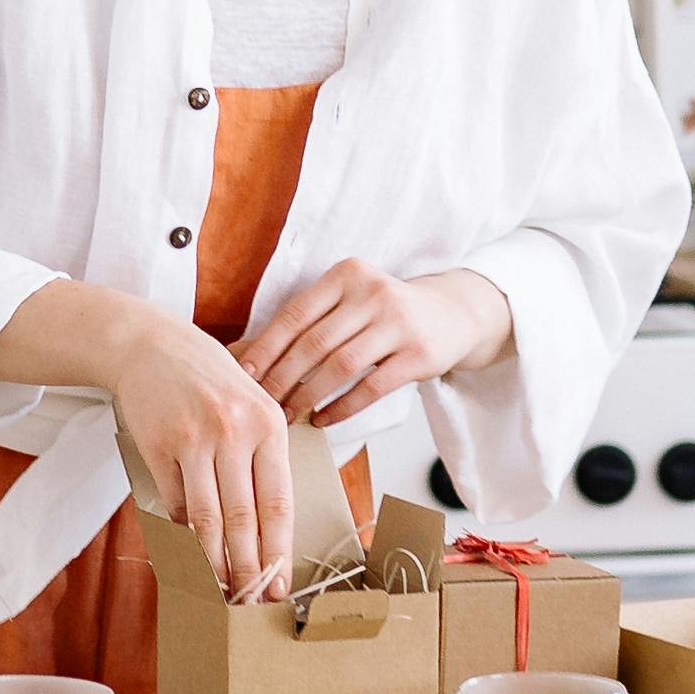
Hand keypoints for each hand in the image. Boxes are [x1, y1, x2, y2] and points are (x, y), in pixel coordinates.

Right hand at [102, 309, 297, 602]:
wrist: (149, 346)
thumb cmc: (208, 380)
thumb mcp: (251, 404)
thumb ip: (263, 459)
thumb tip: (269, 532)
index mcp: (268, 424)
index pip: (277, 503)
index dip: (278, 551)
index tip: (279, 583)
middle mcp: (233, 431)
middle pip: (243, 519)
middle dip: (248, 568)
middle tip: (251, 600)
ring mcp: (193, 439)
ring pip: (205, 519)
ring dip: (212, 562)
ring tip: (221, 588)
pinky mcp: (158, 447)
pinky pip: (175, 504)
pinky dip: (183, 533)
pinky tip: (190, 553)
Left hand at [236, 259, 507, 433]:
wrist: (451, 313)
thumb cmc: (384, 312)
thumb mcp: (352, 298)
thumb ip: (313, 319)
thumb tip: (252, 356)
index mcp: (346, 274)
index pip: (295, 314)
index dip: (266, 347)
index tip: (243, 376)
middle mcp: (372, 292)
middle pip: (314, 342)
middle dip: (282, 377)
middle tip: (263, 404)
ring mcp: (398, 322)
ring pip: (340, 366)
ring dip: (308, 395)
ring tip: (289, 415)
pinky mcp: (418, 354)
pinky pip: (371, 386)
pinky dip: (342, 407)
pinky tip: (323, 419)